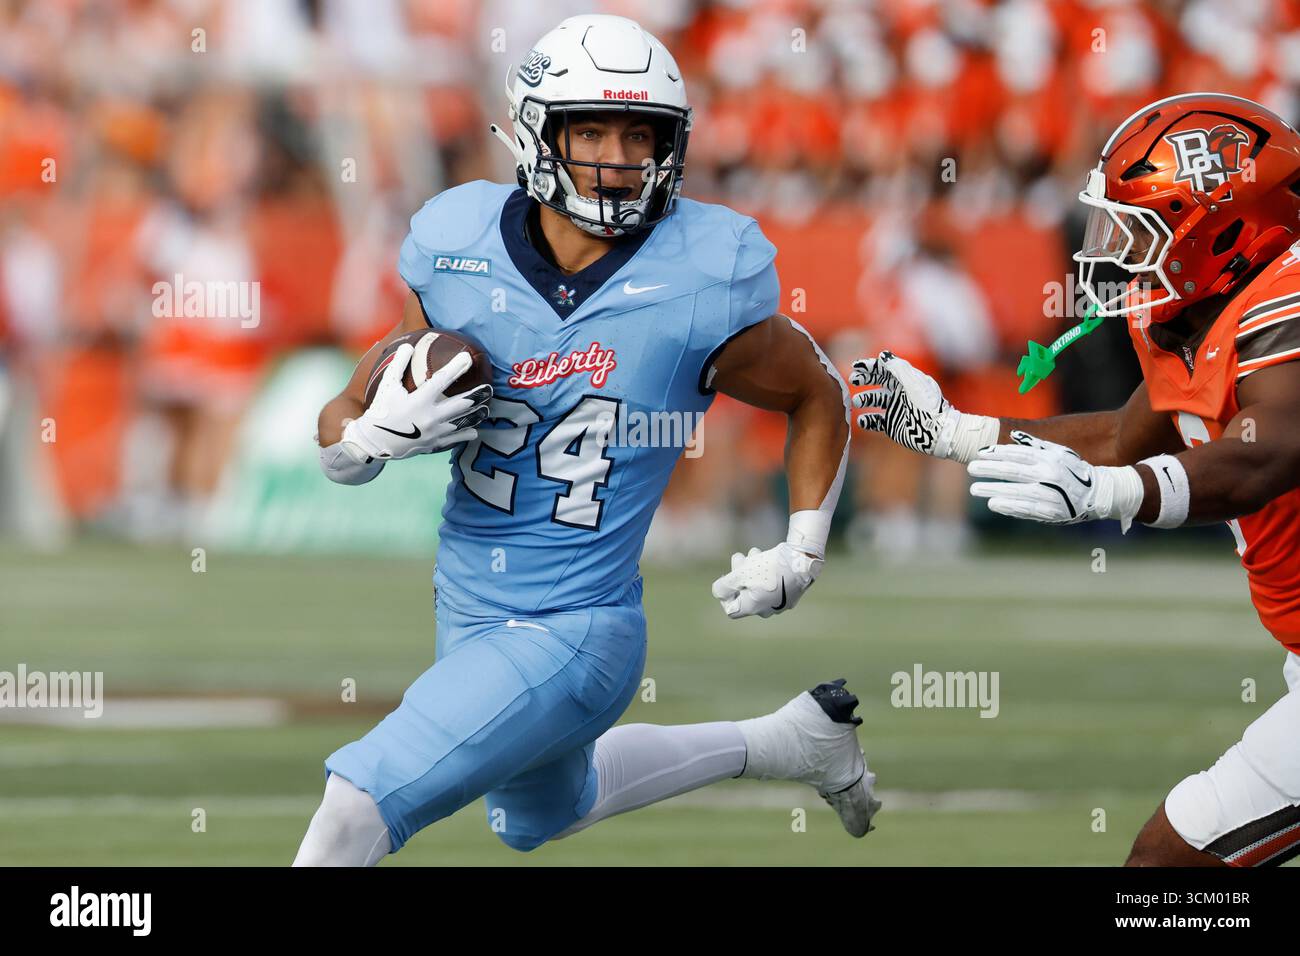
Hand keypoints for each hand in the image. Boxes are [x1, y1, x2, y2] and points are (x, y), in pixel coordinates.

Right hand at [340, 341, 491, 461]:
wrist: (373, 441)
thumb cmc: (380, 410)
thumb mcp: (387, 386)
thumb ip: (398, 365)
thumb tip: (408, 346)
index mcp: (420, 400)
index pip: (442, 380)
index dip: (456, 368)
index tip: (468, 358)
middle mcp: (430, 416)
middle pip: (462, 404)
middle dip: (478, 395)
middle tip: (490, 388)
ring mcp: (434, 432)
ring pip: (463, 422)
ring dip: (477, 415)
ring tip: (487, 408)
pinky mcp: (434, 444)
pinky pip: (455, 439)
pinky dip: (466, 434)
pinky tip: (475, 431)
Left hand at [710, 543, 821, 619]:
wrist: (802, 560)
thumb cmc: (769, 569)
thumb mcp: (740, 575)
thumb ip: (723, 586)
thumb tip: (718, 593)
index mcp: (753, 609)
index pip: (732, 609)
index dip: (725, 594)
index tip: (726, 579)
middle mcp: (767, 609)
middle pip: (744, 594)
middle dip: (738, 573)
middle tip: (738, 556)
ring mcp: (780, 602)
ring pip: (758, 585)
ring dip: (751, 568)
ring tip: (753, 552)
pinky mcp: (790, 592)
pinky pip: (771, 583)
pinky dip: (764, 570)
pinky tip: (764, 555)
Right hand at [850, 351, 998, 462]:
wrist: (938, 433)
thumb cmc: (928, 406)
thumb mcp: (914, 382)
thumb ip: (898, 368)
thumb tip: (882, 356)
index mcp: (906, 380)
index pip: (885, 369)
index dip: (870, 366)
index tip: (856, 366)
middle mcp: (899, 393)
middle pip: (877, 382)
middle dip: (864, 379)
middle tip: (853, 380)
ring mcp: (895, 409)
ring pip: (874, 400)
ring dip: (864, 399)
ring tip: (856, 401)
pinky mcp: (892, 425)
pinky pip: (875, 421)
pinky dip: (867, 420)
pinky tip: (862, 419)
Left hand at [967, 431, 1141, 526]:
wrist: (1099, 494)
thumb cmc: (1074, 470)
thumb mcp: (1059, 453)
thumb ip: (1036, 445)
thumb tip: (1015, 435)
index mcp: (1049, 458)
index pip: (1018, 454)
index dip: (997, 454)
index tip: (979, 454)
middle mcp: (1049, 475)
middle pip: (1014, 471)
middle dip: (990, 469)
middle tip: (971, 468)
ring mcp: (1050, 494)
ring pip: (1017, 491)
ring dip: (994, 490)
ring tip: (975, 489)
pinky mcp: (1052, 511)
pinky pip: (1027, 509)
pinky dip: (1009, 507)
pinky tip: (994, 504)